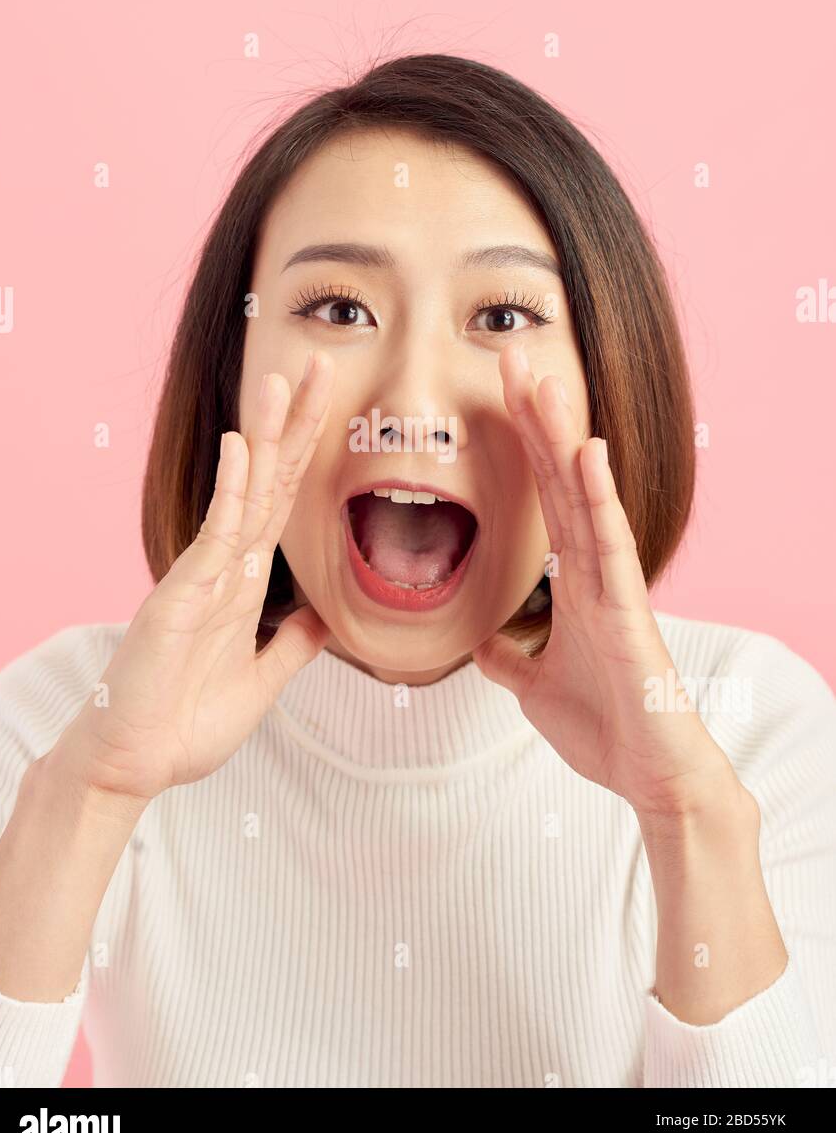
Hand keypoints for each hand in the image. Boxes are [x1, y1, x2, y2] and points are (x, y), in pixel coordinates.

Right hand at [52, 352, 335, 803]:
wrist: (133, 764)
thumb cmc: (183, 725)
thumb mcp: (260, 684)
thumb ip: (291, 647)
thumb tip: (323, 618)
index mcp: (246, 582)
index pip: (284, 502)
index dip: (308, 451)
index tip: (331, 402)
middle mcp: (226, 567)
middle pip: (269, 481)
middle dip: (294, 422)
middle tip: (317, 362)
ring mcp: (202, 575)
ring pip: (243, 493)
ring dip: (263, 435)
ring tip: (277, 379)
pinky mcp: (181, 595)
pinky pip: (215, 535)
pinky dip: (231, 491)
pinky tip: (241, 447)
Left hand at [472, 341, 743, 822]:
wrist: (651, 777)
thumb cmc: (607, 728)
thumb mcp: (533, 686)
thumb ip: (509, 657)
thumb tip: (481, 641)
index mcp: (574, 580)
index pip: (542, 497)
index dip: (519, 444)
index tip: (496, 391)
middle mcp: (595, 569)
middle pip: (558, 479)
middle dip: (534, 418)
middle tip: (508, 355)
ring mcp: (614, 584)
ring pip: (583, 496)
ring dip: (561, 438)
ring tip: (541, 380)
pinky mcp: (629, 609)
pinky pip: (610, 544)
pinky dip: (598, 496)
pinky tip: (587, 452)